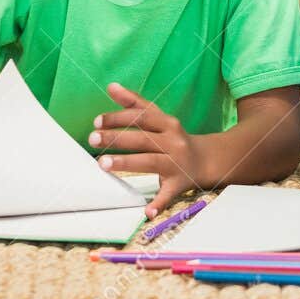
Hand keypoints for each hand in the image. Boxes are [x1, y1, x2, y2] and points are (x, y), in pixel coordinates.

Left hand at [89, 83, 206, 216]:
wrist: (206, 160)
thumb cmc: (173, 137)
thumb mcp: (158, 117)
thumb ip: (135, 102)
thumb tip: (111, 86)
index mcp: (168, 123)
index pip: (141, 117)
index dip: (119, 118)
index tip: (97, 121)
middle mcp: (173, 141)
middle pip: (143, 138)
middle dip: (117, 138)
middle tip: (92, 139)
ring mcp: (177, 163)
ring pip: (150, 162)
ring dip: (126, 163)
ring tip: (103, 164)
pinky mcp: (179, 184)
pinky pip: (168, 194)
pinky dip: (158, 204)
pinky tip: (145, 212)